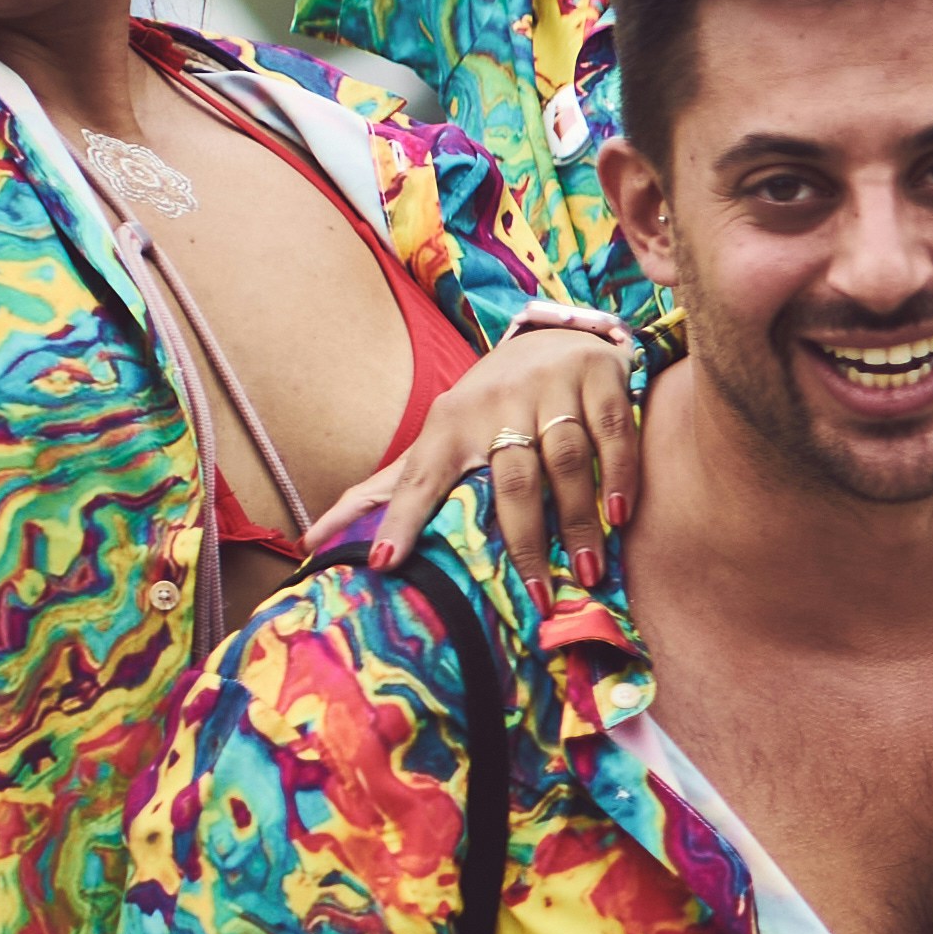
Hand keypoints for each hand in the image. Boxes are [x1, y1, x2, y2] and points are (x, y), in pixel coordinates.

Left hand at [319, 308, 644, 575]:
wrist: (554, 336)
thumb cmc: (490, 405)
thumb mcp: (439, 439)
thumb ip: (388, 491)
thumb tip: (312, 541)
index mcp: (449, 423)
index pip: (419, 477)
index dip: (400, 520)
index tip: (386, 564)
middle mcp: (497, 403)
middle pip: (510, 480)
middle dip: (524, 541)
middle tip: (539, 597)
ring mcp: (551, 389)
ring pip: (566, 461)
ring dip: (578, 520)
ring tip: (588, 571)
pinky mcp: (599, 380)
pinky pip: (612, 435)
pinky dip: (619, 477)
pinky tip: (620, 517)